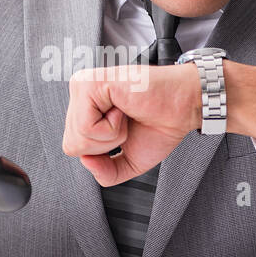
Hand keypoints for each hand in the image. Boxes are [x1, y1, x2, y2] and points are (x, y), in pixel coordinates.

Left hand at [62, 63, 199, 185]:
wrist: (183, 107)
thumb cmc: (159, 125)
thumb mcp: (127, 162)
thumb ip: (104, 173)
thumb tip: (86, 162)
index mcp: (84, 107)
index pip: (73, 148)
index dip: (103, 152)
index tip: (124, 131)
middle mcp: (79, 94)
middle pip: (72, 145)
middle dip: (105, 146)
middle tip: (127, 123)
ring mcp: (82, 86)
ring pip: (77, 137)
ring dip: (111, 136)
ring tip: (126, 115)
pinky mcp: (89, 84)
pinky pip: (86, 127)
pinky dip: (111, 128)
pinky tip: (124, 109)